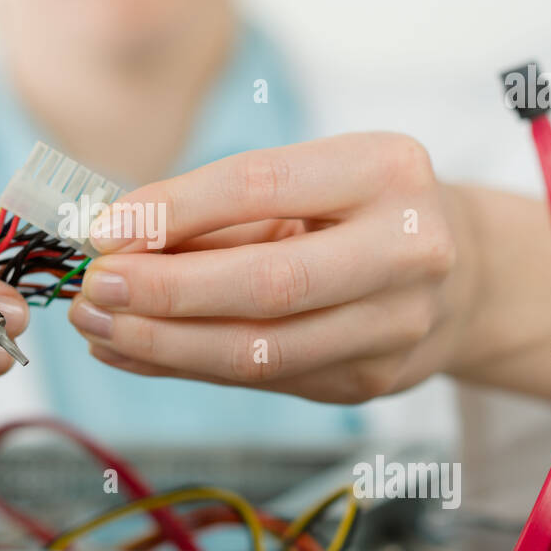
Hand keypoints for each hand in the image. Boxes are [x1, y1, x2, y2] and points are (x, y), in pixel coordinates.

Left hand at [67, 132, 550, 404]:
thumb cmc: (358, 210)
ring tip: (96, 326)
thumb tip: (111, 241)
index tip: (101, 229)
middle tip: (92, 290)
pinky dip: (183, 366)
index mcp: (387, 170)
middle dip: (165, 293)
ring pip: (261, 351)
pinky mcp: (372, 380)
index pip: (262, 185)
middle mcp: (408, 249)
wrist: (459, 271)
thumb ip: (219, 209)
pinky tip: (130, 349)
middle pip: (268, 284)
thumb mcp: (307, 179)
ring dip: (162, 344)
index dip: (172, 210)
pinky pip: (260, 380)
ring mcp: (397, 326)